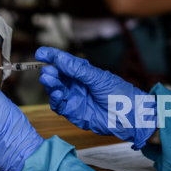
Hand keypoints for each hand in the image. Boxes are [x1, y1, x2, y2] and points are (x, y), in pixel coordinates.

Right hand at [34, 47, 152, 148]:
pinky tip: (56, 94)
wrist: (130, 117)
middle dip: (50, 71)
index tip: (40, 53)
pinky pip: (59, 105)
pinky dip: (55, 99)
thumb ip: (77, 69)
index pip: (63, 62)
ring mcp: (73, 98)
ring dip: (50, 84)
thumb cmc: (120, 94)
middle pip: (56, 76)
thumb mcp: (98, 78)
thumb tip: (59, 58)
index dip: (51, 56)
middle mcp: (75, 84)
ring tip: (49, 79)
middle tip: (47, 70)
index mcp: (82, 72)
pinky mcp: (73, 112)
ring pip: (55, 90)